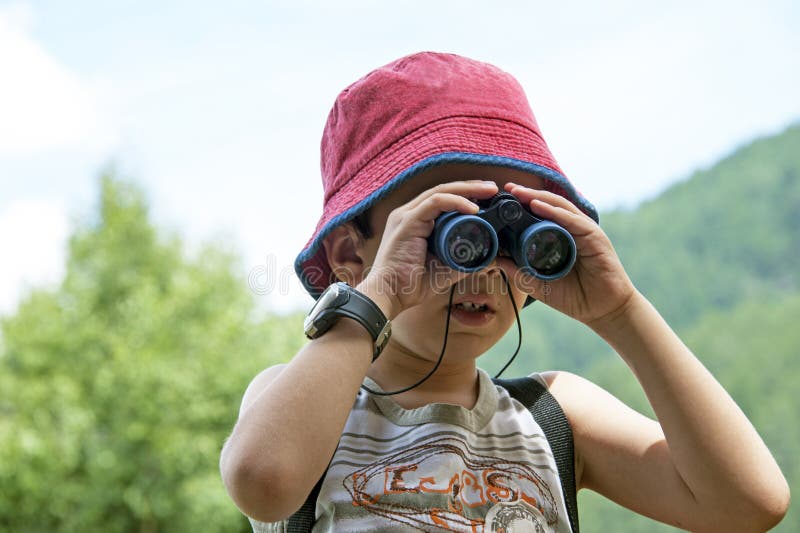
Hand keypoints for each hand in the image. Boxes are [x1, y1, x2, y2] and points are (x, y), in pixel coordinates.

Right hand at [358, 180, 499, 317]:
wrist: (390, 294)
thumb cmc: (412, 284)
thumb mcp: (446, 269)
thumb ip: (464, 261)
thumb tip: (488, 259)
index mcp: (416, 222)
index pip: (443, 200)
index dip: (466, 195)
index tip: (488, 199)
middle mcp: (409, 213)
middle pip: (444, 190)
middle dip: (471, 187)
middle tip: (493, 188)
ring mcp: (407, 215)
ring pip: (441, 191)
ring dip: (467, 189)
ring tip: (489, 191)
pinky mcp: (407, 221)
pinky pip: (435, 202)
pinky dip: (456, 202)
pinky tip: (473, 209)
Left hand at [502, 182, 636, 326]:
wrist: (603, 310)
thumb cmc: (574, 296)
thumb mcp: (539, 284)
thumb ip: (520, 273)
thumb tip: (496, 260)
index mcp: (560, 237)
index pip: (541, 215)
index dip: (523, 205)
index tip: (502, 200)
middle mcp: (573, 230)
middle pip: (549, 205)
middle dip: (528, 195)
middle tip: (507, 188)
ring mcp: (584, 231)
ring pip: (560, 207)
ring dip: (538, 197)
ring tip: (519, 193)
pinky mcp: (594, 237)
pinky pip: (572, 220)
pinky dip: (554, 211)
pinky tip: (538, 206)